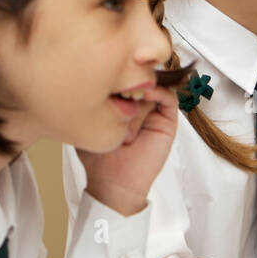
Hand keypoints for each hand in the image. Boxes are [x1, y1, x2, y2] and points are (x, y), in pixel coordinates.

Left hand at [77, 83, 178, 216]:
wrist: (114, 183)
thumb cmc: (99, 159)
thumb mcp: (87, 124)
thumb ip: (90, 103)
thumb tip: (92, 81)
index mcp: (120, 106)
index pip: (123, 78)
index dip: (115, 74)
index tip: (104, 76)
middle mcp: (138, 107)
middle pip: (139, 78)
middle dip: (128, 79)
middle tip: (117, 86)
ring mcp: (153, 113)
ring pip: (153, 85)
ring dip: (141, 89)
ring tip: (127, 100)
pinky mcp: (167, 121)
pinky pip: (169, 98)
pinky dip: (158, 91)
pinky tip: (144, 96)